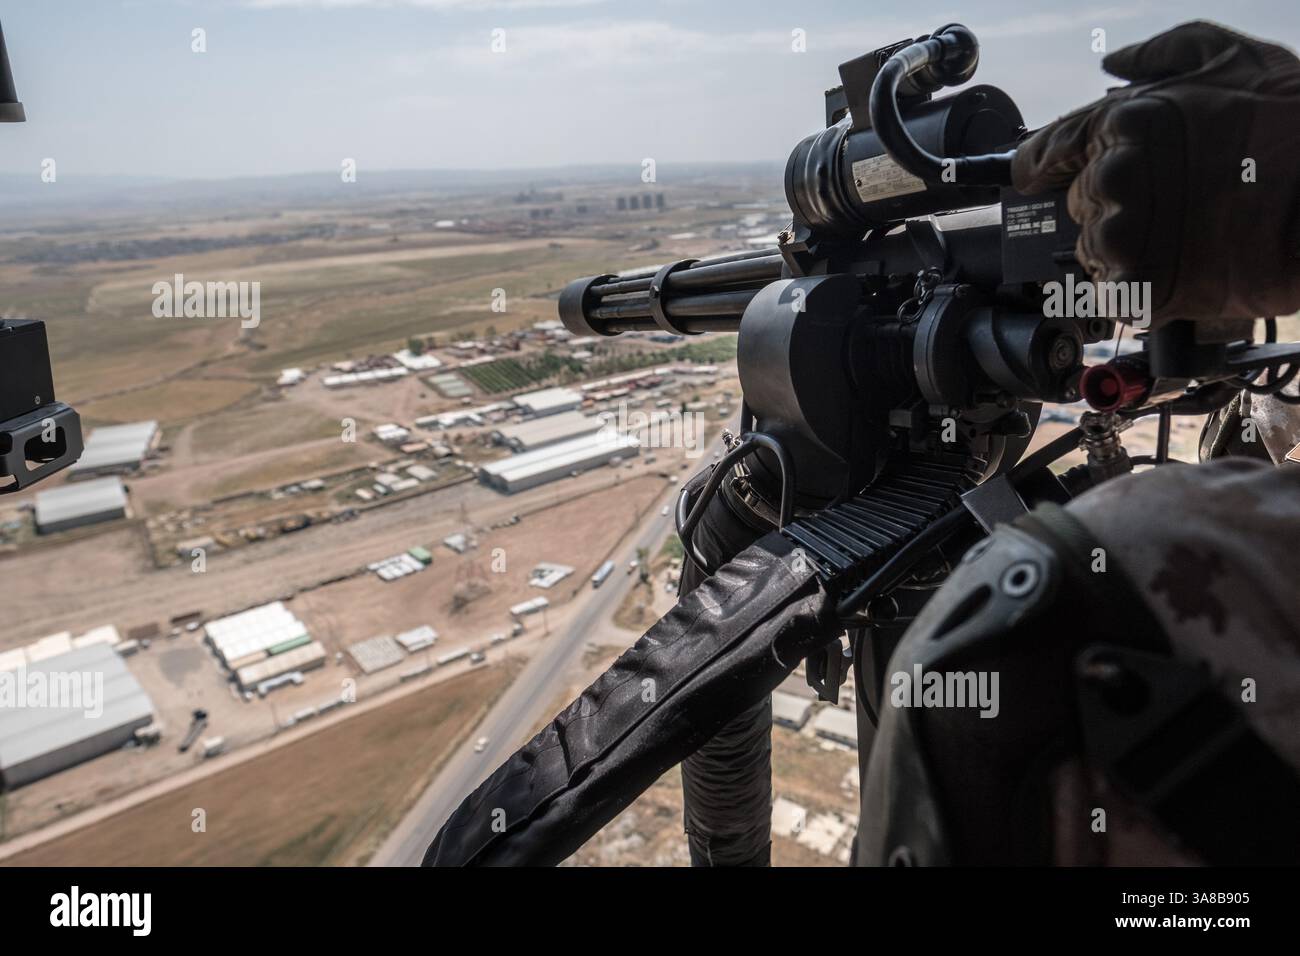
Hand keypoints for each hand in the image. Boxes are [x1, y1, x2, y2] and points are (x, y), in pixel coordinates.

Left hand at [1012, 21, 1299, 324]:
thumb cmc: (1294, 129)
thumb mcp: (1234, 59)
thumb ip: (1163, 53)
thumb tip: (1115, 63)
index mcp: (1124, 121)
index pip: (1046, 149)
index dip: (1040, 164)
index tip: (1035, 174)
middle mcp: (1114, 177)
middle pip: (1079, 200)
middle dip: (1112, 201)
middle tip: (1171, 200)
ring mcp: (1125, 235)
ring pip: (1092, 248)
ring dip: (1126, 245)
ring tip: (1183, 232)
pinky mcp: (1140, 287)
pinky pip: (1111, 292)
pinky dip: (1136, 286)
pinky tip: (1178, 265)